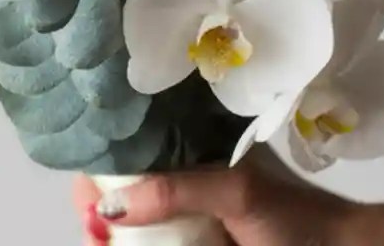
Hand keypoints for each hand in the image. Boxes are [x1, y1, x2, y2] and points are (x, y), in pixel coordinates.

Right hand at [71, 149, 358, 245]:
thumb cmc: (297, 216)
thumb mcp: (236, 191)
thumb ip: (176, 189)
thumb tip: (110, 205)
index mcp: (195, 150)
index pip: (133, 148)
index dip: (102, 165)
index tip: (86, 190)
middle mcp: (186, 182)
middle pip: (123, 190)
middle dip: (97, 207)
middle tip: (93, 226)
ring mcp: (190, 221)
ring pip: (133, 224)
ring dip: (110, 233)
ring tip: (101, 242)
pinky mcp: (193, 244)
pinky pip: (155, 242)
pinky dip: (129, 245)